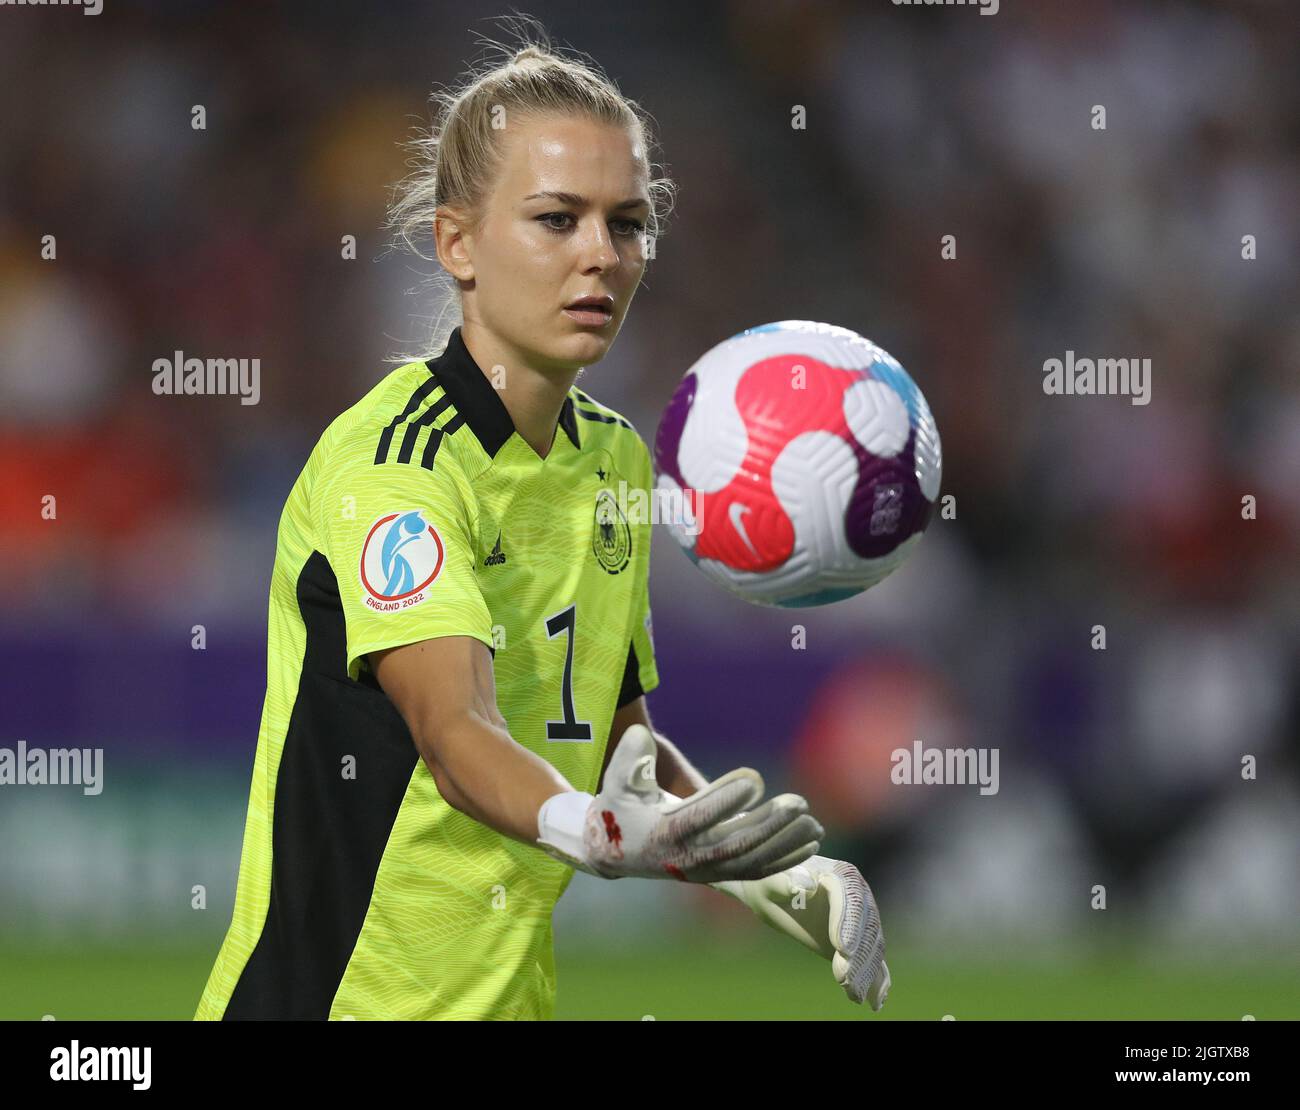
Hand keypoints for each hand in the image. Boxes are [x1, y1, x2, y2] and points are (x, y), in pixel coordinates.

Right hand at [537, 725, 823, 881]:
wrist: (615, 852)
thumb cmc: (620, 807)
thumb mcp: (617, 780)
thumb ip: (629, 757)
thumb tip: (640, 735)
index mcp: (663, 832)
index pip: (698, 818)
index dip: (725, 800)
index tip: (754, 780)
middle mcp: (687, 857)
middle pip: (734, 844)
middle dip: (769, 824)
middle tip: (797, 802)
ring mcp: (706, 870)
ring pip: (752, 862)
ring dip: (785, 844)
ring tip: (812, 823)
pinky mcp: (719, 874)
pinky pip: (757, 871)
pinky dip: (785, 859)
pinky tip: (811, 843)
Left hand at [713, 855, 889, 1008]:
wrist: (774, 893)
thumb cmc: (769, 882)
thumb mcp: (769, 880)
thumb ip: (784, 881)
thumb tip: (805, 886)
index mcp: (839, 874)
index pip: (850, 898)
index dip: (848, 924)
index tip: (842, 948)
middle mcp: (858, 895)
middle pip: (865, 926)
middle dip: (857, 955)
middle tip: (843, 979)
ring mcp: (861, 919)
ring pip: (871, 947)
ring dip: (865, 972)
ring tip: (852, 994)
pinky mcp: (858, 941)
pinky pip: (873, 960)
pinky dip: (877, 980)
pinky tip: (875, 1002)